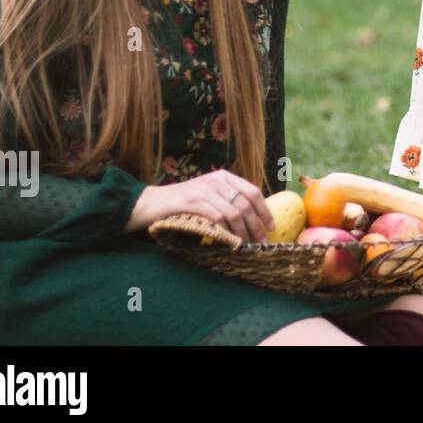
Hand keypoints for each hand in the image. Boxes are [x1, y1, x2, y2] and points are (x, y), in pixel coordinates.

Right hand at [131, 169, 274, 242]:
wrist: (151, 203)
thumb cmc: (184, 203)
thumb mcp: (209, 195)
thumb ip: (228, 200)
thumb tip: (254, 218)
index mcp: (224, 176)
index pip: (253, 192)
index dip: (264, 211)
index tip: (271, 227)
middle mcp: (216, 180)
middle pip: (246, 204)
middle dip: (256, 226)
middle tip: (260, 243)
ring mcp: (204, 190)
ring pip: (234, 213)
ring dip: (243, 233)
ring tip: (247, 246)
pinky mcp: (191, 201)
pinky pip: (217, 218)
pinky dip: (226, 232)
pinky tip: (229, 242)